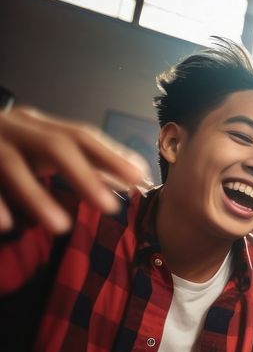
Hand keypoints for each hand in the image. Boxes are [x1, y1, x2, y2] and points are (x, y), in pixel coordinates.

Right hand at [0, 106, 149, 232]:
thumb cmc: (2, 149)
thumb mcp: (40, 151)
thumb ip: (81, 163)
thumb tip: (132, 176)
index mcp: (36, 125)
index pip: (80, 135)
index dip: (111, 154)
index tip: (139, 178)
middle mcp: (12, 126)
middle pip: (54, 145)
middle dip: (84, 175)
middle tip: (110, 207)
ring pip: (12, 164)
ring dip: (37, 196)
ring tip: (61, 226)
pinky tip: (6, 226)